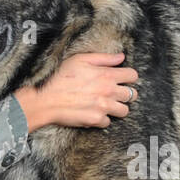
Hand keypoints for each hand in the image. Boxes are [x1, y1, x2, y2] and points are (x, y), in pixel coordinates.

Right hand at [15, 49, 138, 130]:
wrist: (46, 99)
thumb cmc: (60, 77)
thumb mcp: (80, 60)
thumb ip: (103, 58)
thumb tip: (121, 57)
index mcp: (107, 75)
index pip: (132, 76)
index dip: (129, 76)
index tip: (123, 78)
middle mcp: (109, 92)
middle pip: (132, 95)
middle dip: (126, 93)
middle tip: (116, 93)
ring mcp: (104, 107)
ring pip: (124, 111)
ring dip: (117, 108)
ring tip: (107, 104)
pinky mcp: (96, 120)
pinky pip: (108, 122)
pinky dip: (102, 118)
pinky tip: (93, 112)